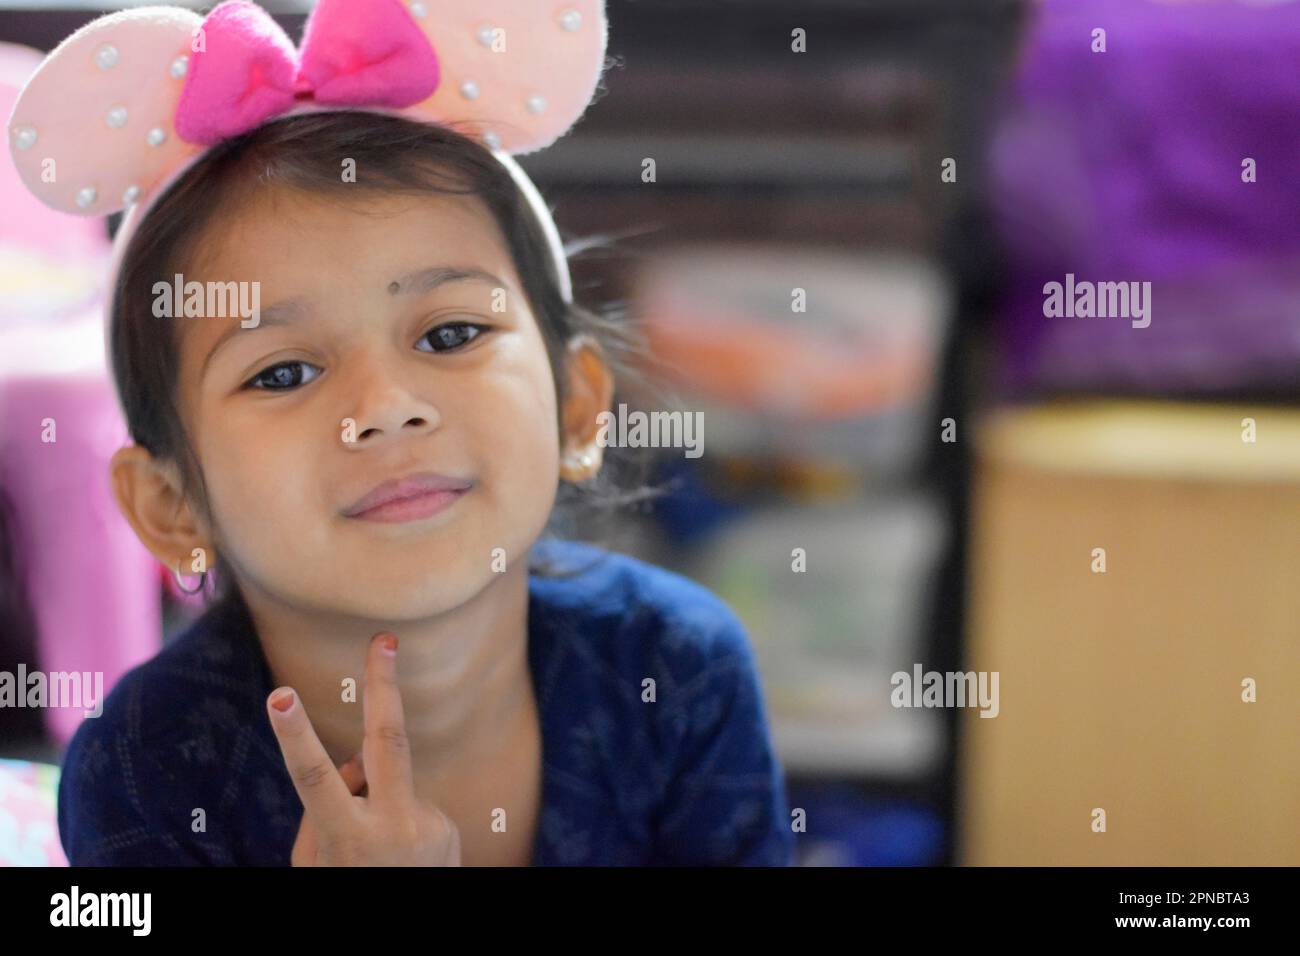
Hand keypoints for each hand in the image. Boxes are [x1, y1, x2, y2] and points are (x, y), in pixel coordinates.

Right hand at [266, 631, 461, 865]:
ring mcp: (428, 829)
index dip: (295, 736)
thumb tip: (357, 758)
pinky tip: (403, 859)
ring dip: (378, 808)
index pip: (314, 779)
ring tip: (379, 856)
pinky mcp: (450, 829)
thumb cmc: (343, 888)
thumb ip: (330, 804)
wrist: (404, 937)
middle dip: (384, 686)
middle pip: (389, 742)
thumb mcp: (316, 860)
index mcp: (347, 841)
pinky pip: (411, 807)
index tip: (280, 696)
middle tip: (385, 640)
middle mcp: (394, 831)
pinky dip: (400, 825)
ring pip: (390, 787)